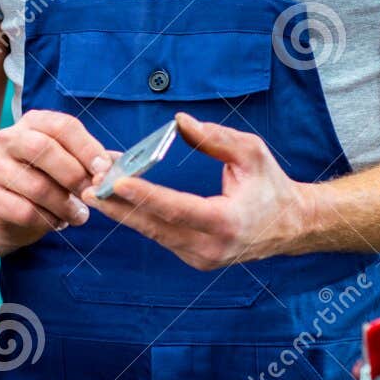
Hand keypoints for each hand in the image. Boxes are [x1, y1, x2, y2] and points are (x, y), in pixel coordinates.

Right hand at [0, 110, 107, 255]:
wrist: (6, 212)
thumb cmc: (46, 182)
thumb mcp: (69, 165)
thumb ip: (94, 163)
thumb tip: (121, 166)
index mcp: (33, 123)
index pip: (62, 125)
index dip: (87, 148)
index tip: (104, 171)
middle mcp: (8, 139)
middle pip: (43, 148)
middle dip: (74, 175)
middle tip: (92, 195)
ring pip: (37, 185)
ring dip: (65, 205)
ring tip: (78, 216)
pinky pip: (24, 211)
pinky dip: (47, 220)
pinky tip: (54, 222)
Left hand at [82, 112, 316, 269]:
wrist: (289, 227)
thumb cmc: (270, 186)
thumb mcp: (252, 153)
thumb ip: (216, 138)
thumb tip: (180, 122)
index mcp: (227, 222)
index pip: (177, 209)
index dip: (145, 196)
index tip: (115, 182)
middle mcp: (211, 247)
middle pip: (155, 225)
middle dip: (118, 203)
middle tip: (89, 182)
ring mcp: (200, 257)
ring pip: (152, 231)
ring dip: (122, 209)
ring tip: (93, 185)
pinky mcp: (192, 258)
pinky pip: (158, 234)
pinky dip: (137, 214)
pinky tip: (116, 196)